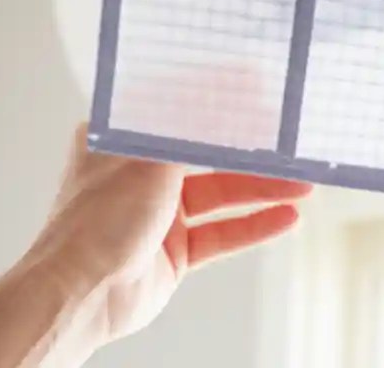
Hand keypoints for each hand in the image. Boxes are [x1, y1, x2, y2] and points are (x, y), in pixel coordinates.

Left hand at [26, 124, 312, 345]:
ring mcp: (159, 215)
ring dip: (263, 190)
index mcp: (122, 144)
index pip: (178, 113)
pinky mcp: (175, 251)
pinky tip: (287, 218)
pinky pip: (223, 233)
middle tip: (289, 142)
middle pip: (207, 155)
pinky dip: (254, 226)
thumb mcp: (152, 161)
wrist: (81, 294)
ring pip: (222, 196)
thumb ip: (195, 133)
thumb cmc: (96, 220)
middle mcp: (139, 176)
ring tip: (302, 185)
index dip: (219, 101)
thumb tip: (231, 96)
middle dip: (250, 151)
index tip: (259, 90)